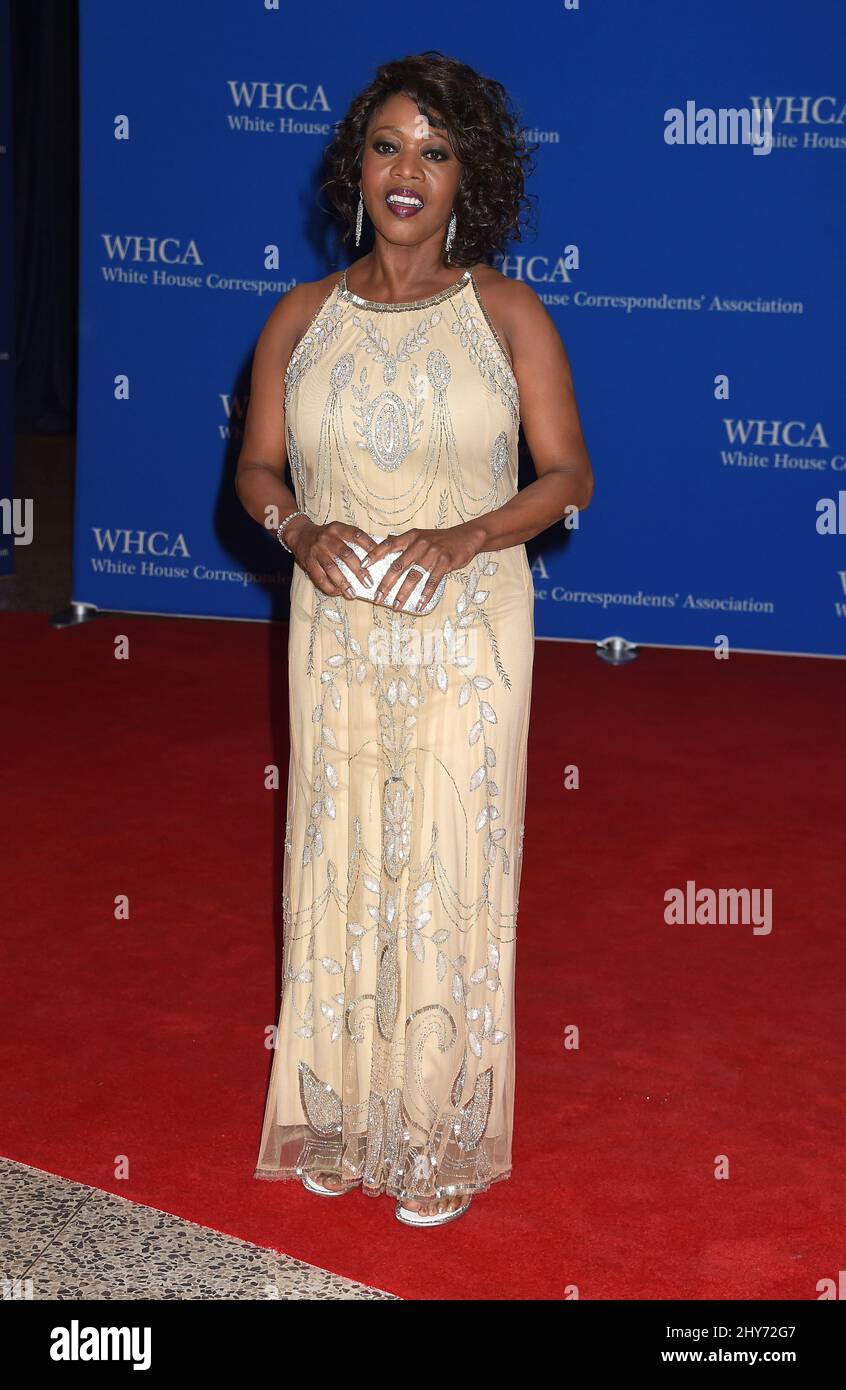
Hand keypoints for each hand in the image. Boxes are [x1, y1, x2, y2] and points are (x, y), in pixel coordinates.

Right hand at [285, 517, 377, 598]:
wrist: (300, 534)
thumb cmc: (325, 535)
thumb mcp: (338, 530)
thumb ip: (352, 539)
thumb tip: (374, 554)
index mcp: (338, 529)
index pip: (356, 535)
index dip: (369, 545)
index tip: (380, 557)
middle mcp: (327, 539)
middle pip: (346, 554)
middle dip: (359, 570)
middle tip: (368, 583)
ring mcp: (317, 551)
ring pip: (332, 568)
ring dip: (344, 583)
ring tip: (353, 594)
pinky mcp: (309, 563)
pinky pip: (319, 578)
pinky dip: (329, 587)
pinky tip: (338, 592)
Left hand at [363, 524, 484, 612]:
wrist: (466, 536)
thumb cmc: (440, 539)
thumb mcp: (421, 535)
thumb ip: (404, 542)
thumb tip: (384, 544)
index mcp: (411, 537)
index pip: (388, 545)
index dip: (374, 555)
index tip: (362, 566)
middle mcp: (419, 543)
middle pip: (398, 566)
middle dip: (386, 584)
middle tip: (377, 599)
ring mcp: (433, 553)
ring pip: (414, 576)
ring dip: (403, 593)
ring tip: (396, 606)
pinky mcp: (445, 562)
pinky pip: (433, 581)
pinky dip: (425, 594)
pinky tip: (419, 604)